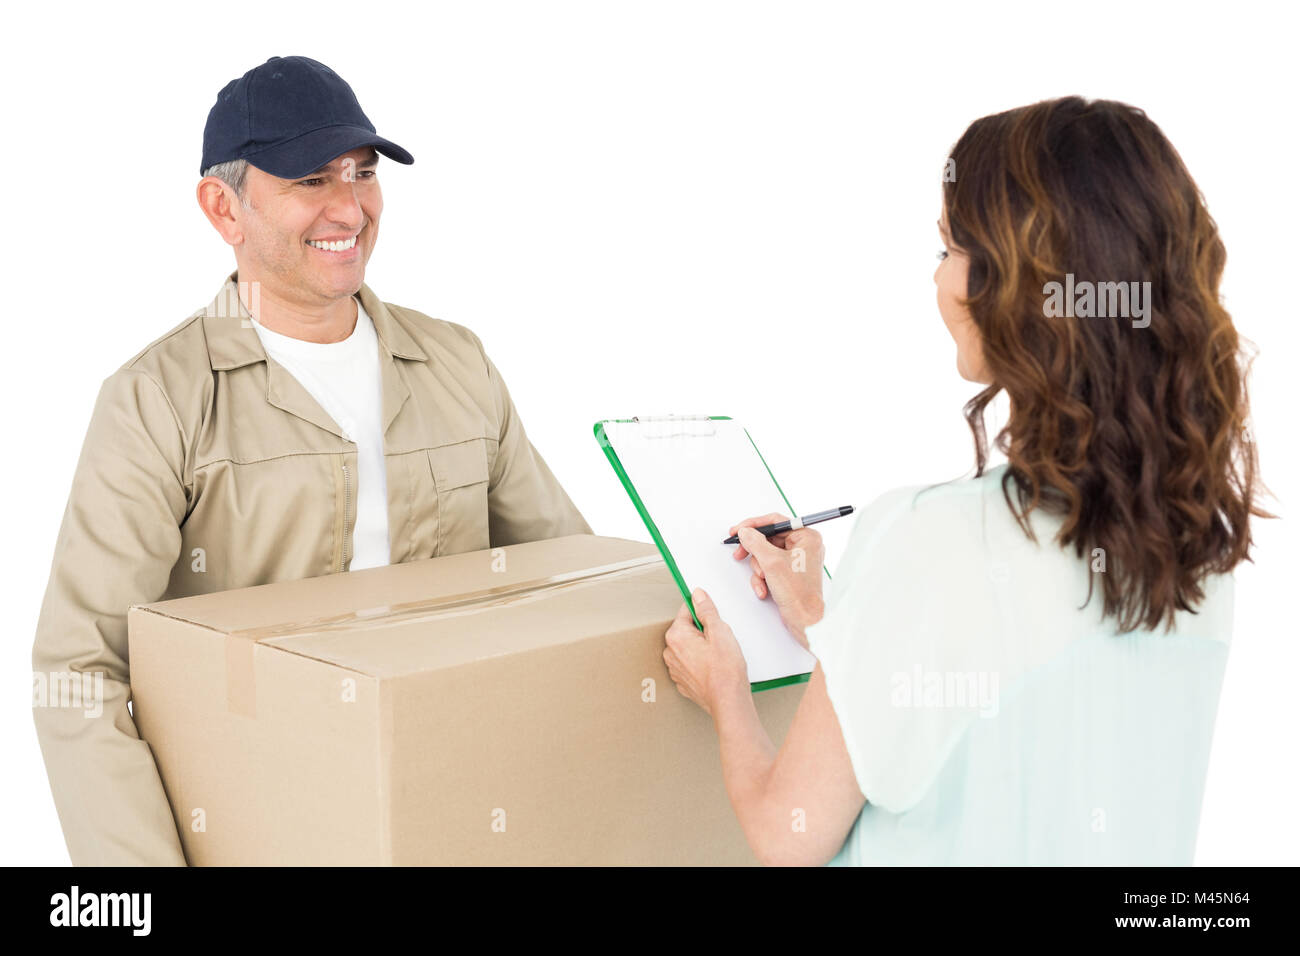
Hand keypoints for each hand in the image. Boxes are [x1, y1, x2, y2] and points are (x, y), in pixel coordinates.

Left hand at [663, 588, 748, 717]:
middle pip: (687, 630)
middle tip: (719, 640)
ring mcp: (676, 669)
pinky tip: (714, 667)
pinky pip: (691, 664)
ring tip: (718, 656)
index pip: (686, 611)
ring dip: (701, 648)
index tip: (712, 615)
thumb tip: (698, 596)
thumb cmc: (725, 671)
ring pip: (689, 648)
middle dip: (703, 632)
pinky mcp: (684, 682)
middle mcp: (671, 653)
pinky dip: (701, 663)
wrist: (728, 701)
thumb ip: (706, 611)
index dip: (703, 611)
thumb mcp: (720, 632)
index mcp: (676, 636)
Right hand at [730, 513, 825, 647]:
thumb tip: (745, 532)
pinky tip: (764, 588)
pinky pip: (769, 567)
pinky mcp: (790, 573)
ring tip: (762, 578)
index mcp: (807, 537)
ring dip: (759, 568)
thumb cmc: (799, 594)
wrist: (805, 620)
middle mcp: (804, 546)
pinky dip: (763, 578)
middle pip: (769, 539)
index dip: (754, 525)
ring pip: (766, 555)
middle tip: (740, 554)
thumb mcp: (771, 563)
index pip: (776, 521)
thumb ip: (755, 542)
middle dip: (755, 552)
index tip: (738, 530)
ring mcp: (797, 560)